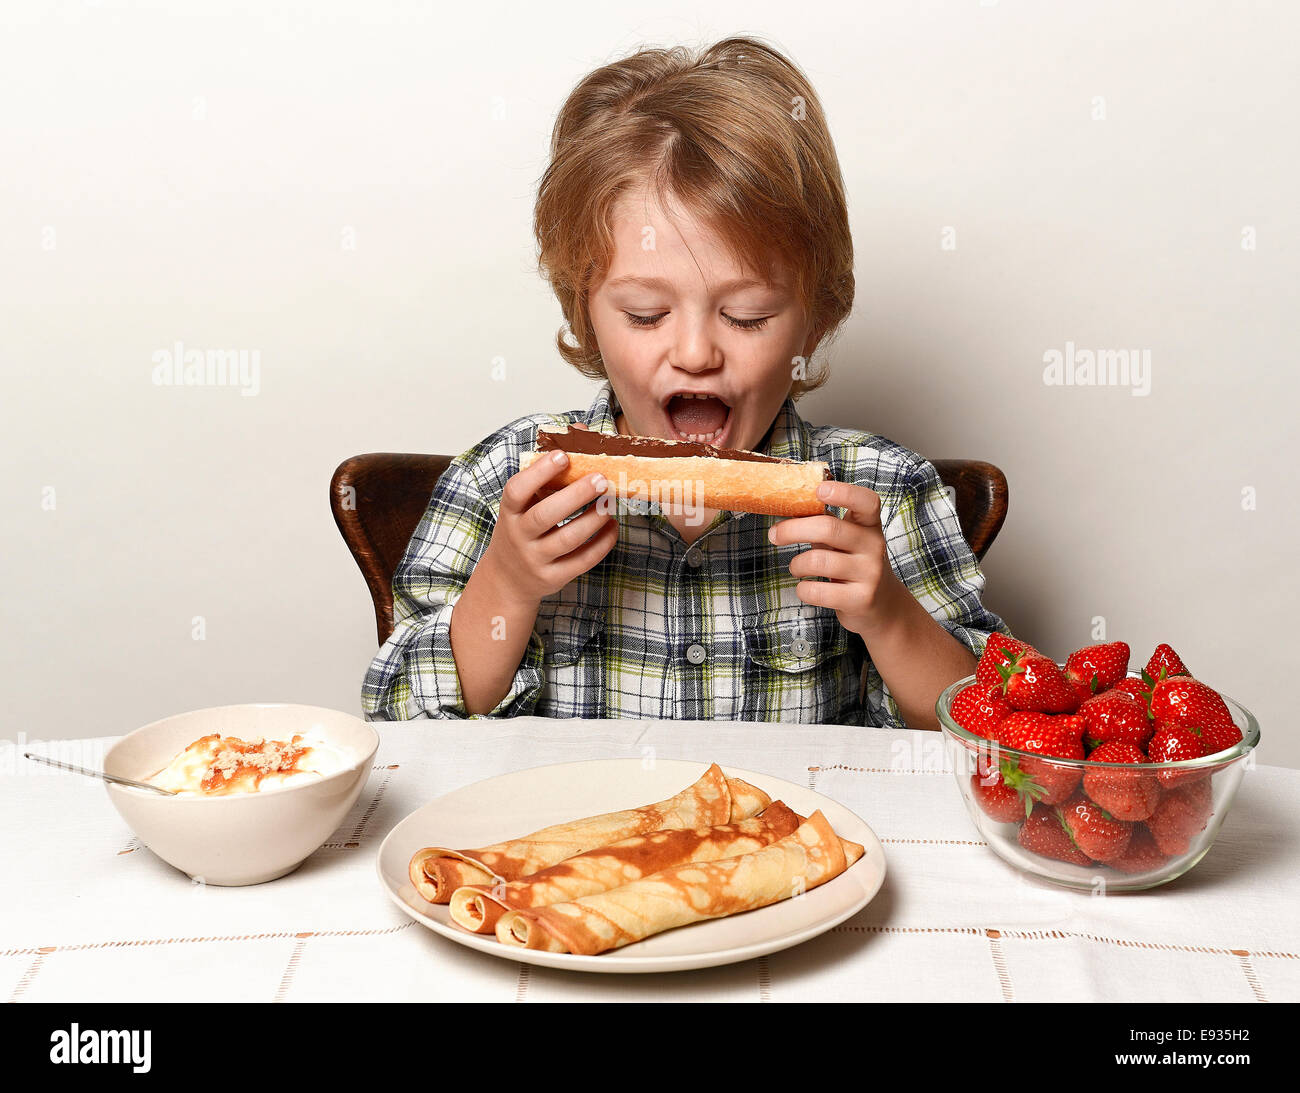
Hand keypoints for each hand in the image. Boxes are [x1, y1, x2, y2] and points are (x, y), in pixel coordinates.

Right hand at [481, 444, 616, 608]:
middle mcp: (519, 536)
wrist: (508, 578)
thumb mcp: (525, 503)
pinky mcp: (553, 577)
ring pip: (568, 539)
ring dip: (593, 519)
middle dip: (576, 495)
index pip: (516, 490)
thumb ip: (548, 470)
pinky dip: (601, 543)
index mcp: (510, 512)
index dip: (538, 472)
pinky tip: (612, 526)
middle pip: (545, 515)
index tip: (563, 455)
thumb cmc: (523, 529)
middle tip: (601, 479)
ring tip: (611, 503)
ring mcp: (535, 559)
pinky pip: (582, 561)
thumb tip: (581, 431)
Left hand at [767, 480, 907, 638]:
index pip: (866, 501)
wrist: (882, 606)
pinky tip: (805, 587)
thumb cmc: (853, 564)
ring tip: (796, 567)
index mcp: (869, 525)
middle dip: (793, 530)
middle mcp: (873, 546)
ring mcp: (869, 574)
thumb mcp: (846, 540)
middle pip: (829, 528)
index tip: (819, 490)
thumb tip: (786, 506)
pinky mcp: (860, 599)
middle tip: (774, 535)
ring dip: (797, 564)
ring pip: (819, 561)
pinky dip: (803, 589)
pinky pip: (819, 591)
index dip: (844, 492)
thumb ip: (824, 523)